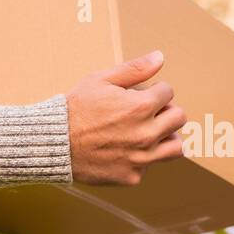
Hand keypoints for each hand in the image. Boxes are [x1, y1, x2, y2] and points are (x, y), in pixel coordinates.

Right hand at [65, 50, 187, 185]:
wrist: (54, 143)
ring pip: (176, 147)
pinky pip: (149, 166)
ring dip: (166, 137)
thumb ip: (135, 69)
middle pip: (179, 118)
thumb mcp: (101, 80)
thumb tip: (160, 57)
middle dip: (166, 110)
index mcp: (141, 107)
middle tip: (148, 112)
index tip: (141, 94)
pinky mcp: (132, 176)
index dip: (155, 90)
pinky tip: (124, 150)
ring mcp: (141, 158)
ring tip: (150, 132)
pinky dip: (141, 158)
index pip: (169, 92)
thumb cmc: (76, 108)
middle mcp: (146, 134)